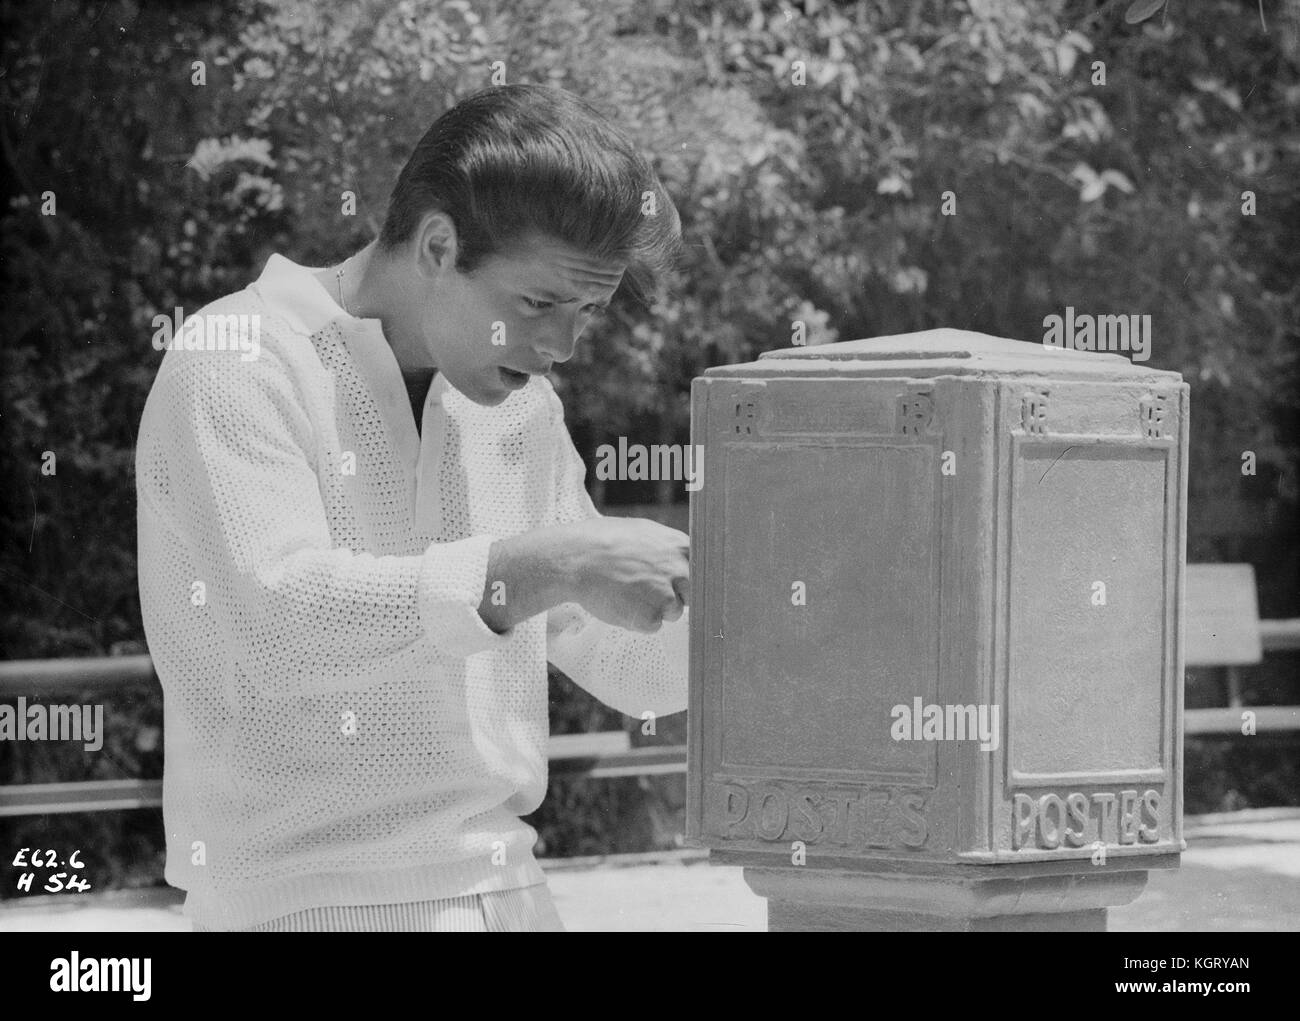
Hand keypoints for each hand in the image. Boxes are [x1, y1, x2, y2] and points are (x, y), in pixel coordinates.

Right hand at [559, 517, 689, 632]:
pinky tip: (621, 603)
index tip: (687, 584)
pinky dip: (639, 620)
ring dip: (656, 608)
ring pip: (673, 612)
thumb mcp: (644, 531)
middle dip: (678, 595)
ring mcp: (667, 596)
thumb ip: (668, 548)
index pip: (706, 569)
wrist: (576, 558)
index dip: (693, 578)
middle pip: (694, 594)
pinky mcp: (651, 618)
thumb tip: (681, 559)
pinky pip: (653, 625)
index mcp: (681, 547)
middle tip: (650, 589)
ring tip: (628, 592)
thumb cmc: (604, 541)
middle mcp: (681, 571)